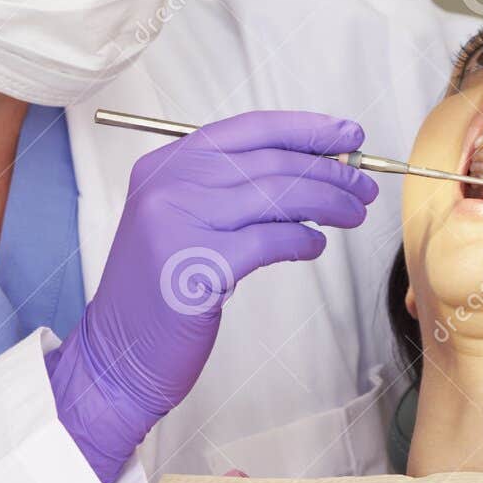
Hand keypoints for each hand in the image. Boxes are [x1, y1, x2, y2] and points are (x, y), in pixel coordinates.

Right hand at [45, 111, 377, 482]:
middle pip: (270, 162)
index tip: (350, 136)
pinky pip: (270, 241)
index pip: (248, 129)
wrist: (118, 353)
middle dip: (330, 171)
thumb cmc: (161, 288)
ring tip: (353, 214)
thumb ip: (233, 189)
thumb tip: (317, 167)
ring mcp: (178, 224)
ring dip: (327, 203)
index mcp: (166, 164)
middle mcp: (168, 185)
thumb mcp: (185, 220)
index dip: (306, 129)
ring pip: (277, 196)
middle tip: (364, 185)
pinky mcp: (197, 267)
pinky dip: (302, 242)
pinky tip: (314, 247)